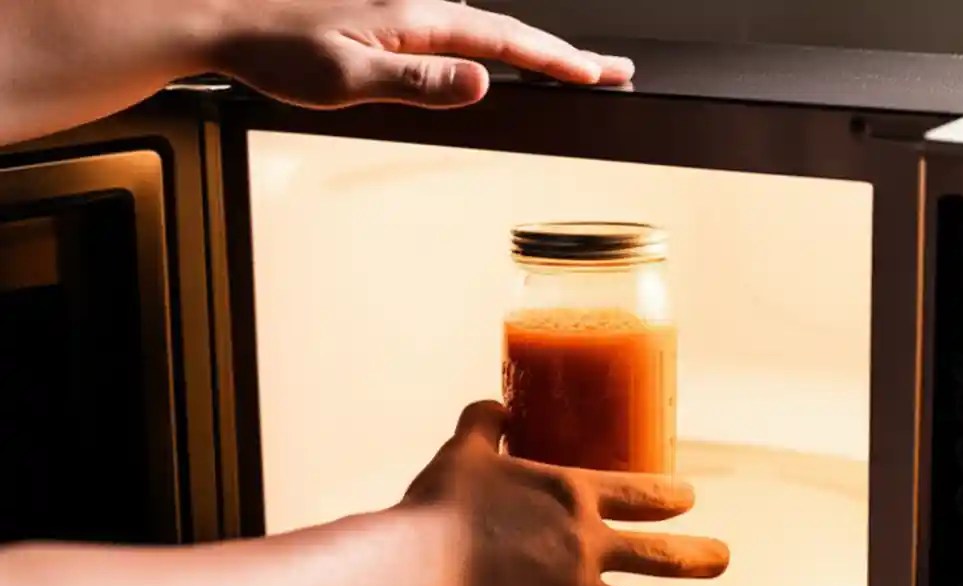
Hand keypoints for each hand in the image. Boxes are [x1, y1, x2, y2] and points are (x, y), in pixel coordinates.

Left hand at [210, 0, 634, 109]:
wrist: (230, 20)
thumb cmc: (279, 49)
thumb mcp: (348, 75)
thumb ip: (417, 81)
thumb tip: (481, 81)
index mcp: (416, 16)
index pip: (506, 40)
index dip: (559, 59)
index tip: (601, 73)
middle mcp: (419, 5)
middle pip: (511, 29)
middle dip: (566, 53)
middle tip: (614, 70)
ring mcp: (407, 9)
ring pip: (490, 29)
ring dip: (537, 48)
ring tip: (574, 66)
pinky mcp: (393, 18)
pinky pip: (464, 30)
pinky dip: (499, 44)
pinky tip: (504, 55)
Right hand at [395, 401, 728, 585]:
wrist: (419, 568)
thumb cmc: (442, 505)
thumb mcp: (465, 450)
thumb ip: (485, 424)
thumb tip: (495, 407)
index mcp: (573, 493)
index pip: (642, 493)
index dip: (670, 496)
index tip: (689, 498)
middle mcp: (587, 542)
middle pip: (663, 554)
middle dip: (700, 557)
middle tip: (723, 559)